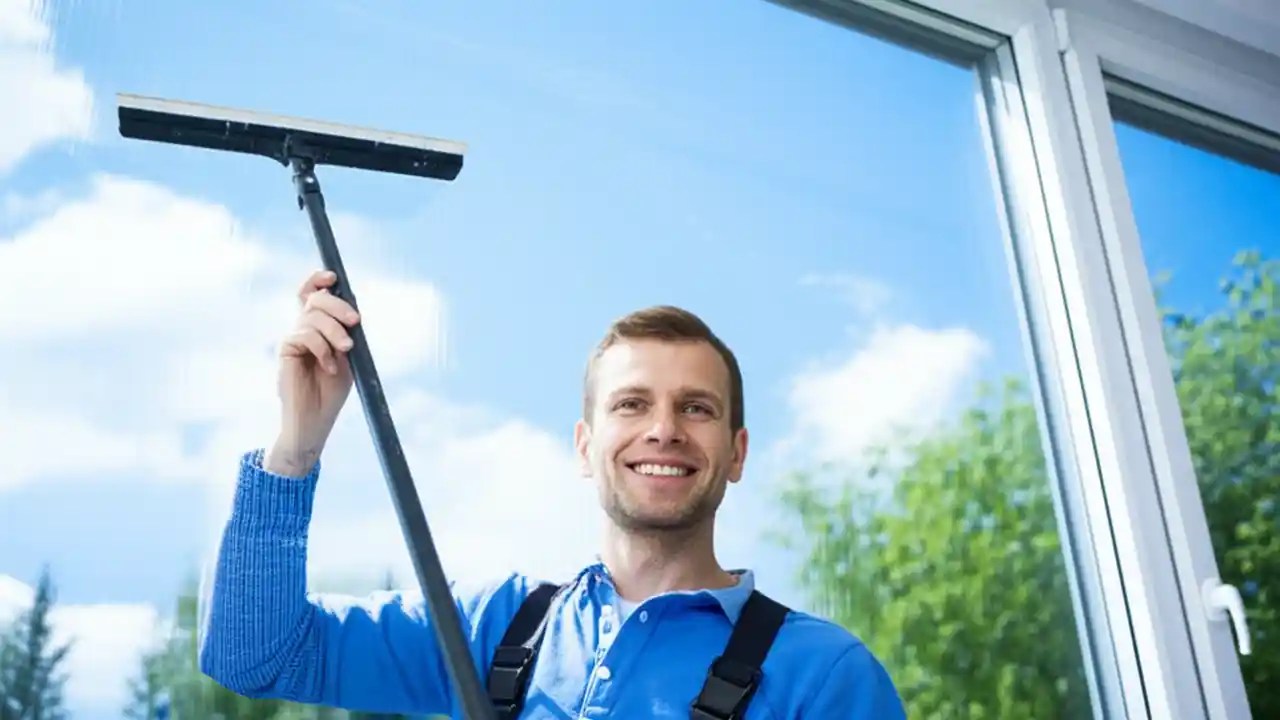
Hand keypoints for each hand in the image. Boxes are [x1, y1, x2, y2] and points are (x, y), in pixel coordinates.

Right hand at [264, 269, 360, 476]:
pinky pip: (305, 334)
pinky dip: (322, 348)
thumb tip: (351, 309)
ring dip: (335, 330)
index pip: (310, 294)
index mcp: (316, 327)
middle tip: (356, 320)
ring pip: (312, 316)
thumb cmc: (332, 391)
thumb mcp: (346, 356)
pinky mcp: (285, 349)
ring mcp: (292, 338)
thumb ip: (345, 332)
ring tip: (346, 350)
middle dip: (338, 305)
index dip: (317, 280)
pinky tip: (329, 367)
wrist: (315, 420)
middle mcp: (301, 328)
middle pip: (315, 299)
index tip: (333, 277)